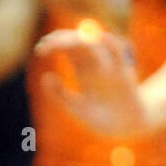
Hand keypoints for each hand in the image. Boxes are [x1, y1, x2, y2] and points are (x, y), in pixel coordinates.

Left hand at [35, 27, 150, 137]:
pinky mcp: (123, 70)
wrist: (126, 127)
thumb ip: (60, 95)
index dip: (54, 43)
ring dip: (79, 38)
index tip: (40, 49)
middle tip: (47, 43)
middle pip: (78, 41)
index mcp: (83, 70)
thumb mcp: (76, 108)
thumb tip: (45, 76)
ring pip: (94, 42)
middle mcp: (96, 63)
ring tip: (64, 43)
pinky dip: (106, 42)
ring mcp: (109, 65)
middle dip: (62, 38)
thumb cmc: (100, 118)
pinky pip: (116, 51)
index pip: (67, 48)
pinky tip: (94, 41)